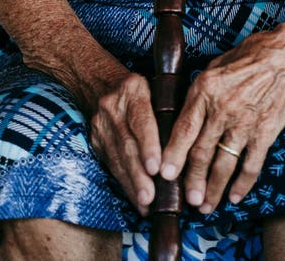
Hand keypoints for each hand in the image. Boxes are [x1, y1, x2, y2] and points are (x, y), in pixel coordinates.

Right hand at [89, 72, 160, 216]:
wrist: (100, 82)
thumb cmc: (141, 89)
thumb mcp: (156, 87)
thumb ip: (169, 109)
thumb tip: (188, 144)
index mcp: (133, 89)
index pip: (142, 118)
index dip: (149, 145)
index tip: (156, 168)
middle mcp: (113, 106)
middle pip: (127, 143)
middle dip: (139, 173)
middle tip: (150, 196)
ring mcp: (101, 124)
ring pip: (117, 157)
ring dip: (132, 183)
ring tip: (145, 203)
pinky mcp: (95, 139)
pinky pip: (110, 163)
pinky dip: (124, 182)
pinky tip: (135, 197)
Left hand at [159, 24, 284, 213]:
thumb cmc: (252, 55)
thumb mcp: (217, 64)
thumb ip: (201, 90)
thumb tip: (187, 112)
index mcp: (205, 90)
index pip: (184, 129)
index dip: (173, 155)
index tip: (165, 174)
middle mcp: (222, 109)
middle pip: (202, 152)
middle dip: (192, 180)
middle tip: (187, 200)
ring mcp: (244, 123)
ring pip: (224, 164)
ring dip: (213, 188)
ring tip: (206, 205)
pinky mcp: (265, 132)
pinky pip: (251, 164)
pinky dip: (243, 184)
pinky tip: (235, 196)